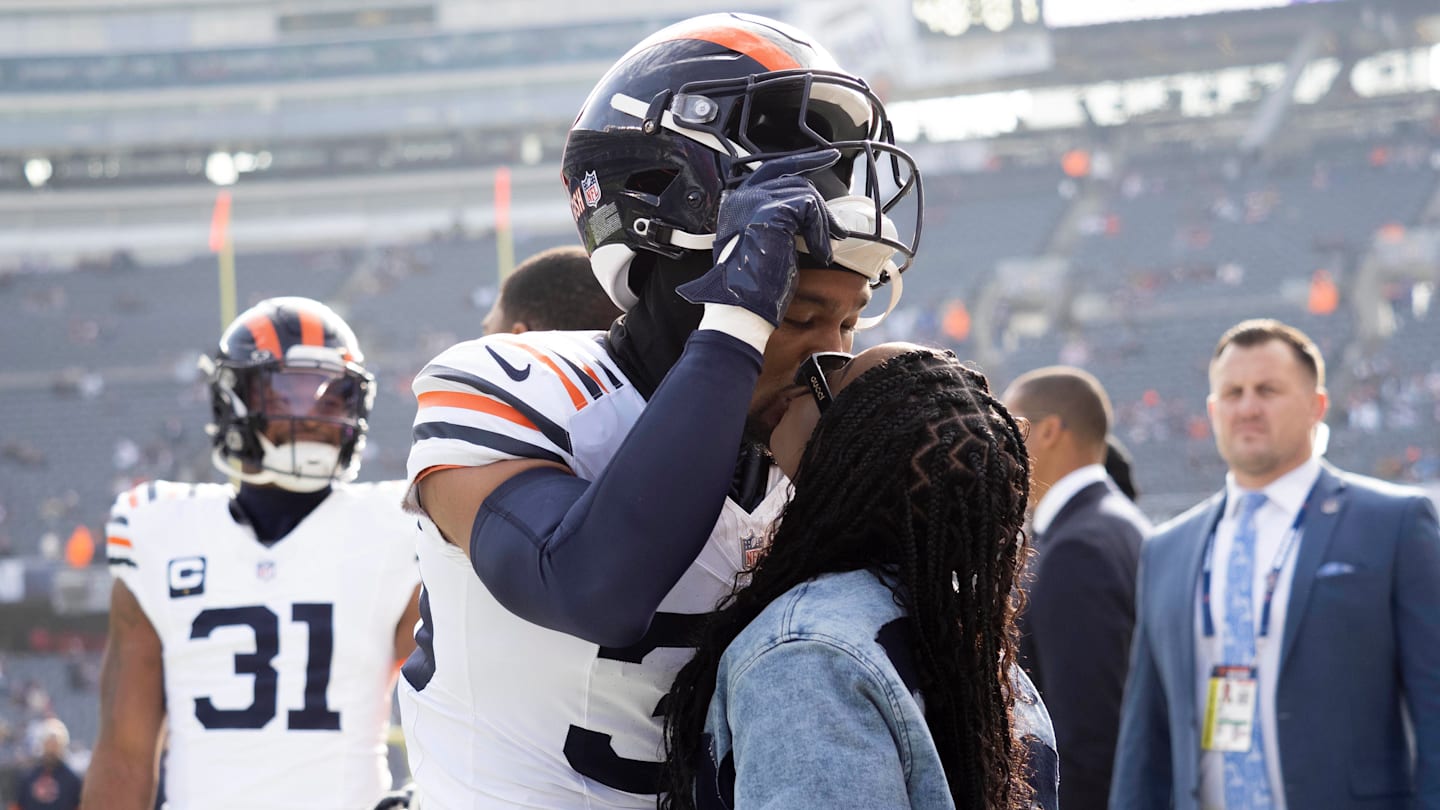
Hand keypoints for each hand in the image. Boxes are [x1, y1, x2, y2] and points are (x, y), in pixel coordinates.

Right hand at [677, 150, 840, 326]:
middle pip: (793, 179)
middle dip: (821, 201)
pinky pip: (809, 209)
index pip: (774, 169)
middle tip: (838, 223)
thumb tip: (809, 213)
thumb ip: (778, 221)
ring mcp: (756, 201)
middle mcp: (743, 196)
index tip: (828, 157)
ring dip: (822, 224)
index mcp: (738, 202)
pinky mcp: (772, 212)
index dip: (803, 161)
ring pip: (805, 194)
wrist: (742, 304)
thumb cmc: (752, 284)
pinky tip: (819, 253)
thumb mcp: (764, 242)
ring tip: (825, 248)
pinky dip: (819, 232)